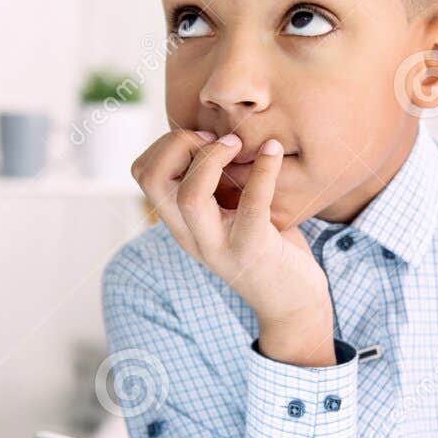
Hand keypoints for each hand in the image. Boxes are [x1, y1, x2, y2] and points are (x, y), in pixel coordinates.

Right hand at [131, 129, 334, 364]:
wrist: (293, 305)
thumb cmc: (268, 248)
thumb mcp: (231, 212)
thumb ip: (218, 182)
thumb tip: (222, 131)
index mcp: (180, 223)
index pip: (144, 174)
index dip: (165, 145)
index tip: (203, 138)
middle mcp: (190, 236)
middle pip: (154, 180)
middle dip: (178, 144)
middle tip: (217, 140)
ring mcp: (218, 246)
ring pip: (189, 196)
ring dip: (212, 157)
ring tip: (240, 146)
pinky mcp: (253, 250)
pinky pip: (251, 204)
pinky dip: (263, 170)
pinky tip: (275, 151)